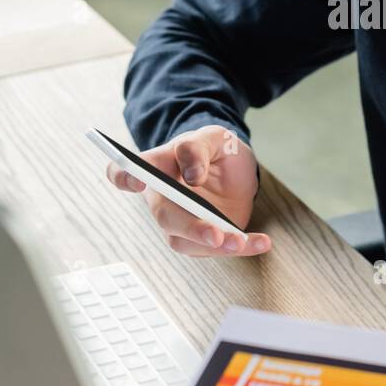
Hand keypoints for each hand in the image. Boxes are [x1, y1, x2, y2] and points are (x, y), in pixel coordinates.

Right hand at [106, 123, 270, 257]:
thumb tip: (191, 175)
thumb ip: (198, 147)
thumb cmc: (215, 149)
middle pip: (164, 216)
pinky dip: (241, 248)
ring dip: (215, 245)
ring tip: (241, 240)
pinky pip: (215, 249)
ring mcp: (179, 221)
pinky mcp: (200, 238)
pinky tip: (262, 242)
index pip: (123, 172)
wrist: (234, 169)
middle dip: (190, 227)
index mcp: (156, 167)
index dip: (123, 178)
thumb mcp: (213, 137)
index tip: (137, 181)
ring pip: (186, 241)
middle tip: (216, 234)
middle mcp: (162, 198)